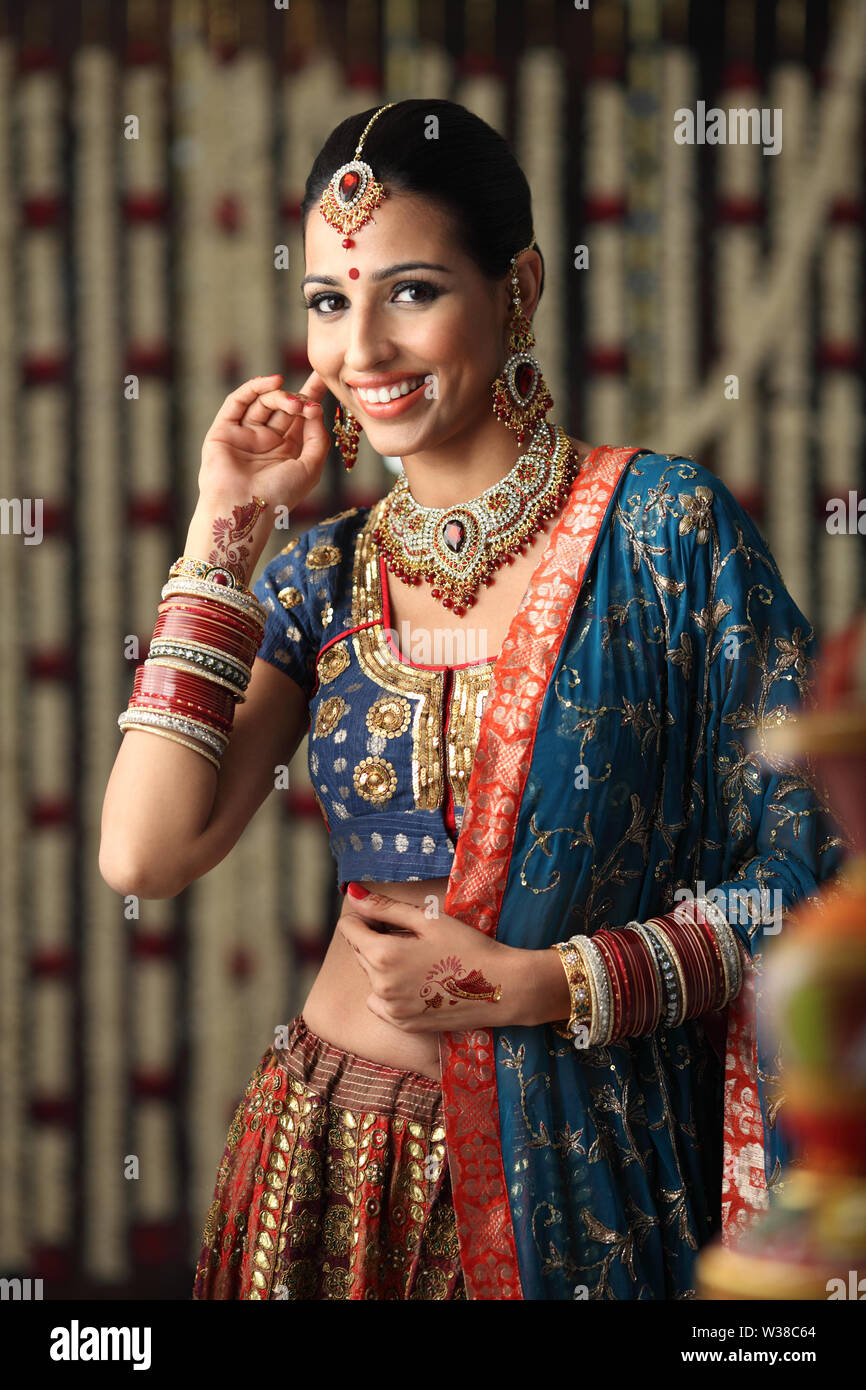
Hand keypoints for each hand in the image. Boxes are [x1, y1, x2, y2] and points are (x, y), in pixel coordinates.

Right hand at [199, 371, 331, 511]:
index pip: (300, 417)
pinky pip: (238, 402)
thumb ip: (318, 438)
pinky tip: (273, 383)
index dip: (312, 396)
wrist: (243, 509)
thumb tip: (316, 408)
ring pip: (263, 403)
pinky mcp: (224, 430)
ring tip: (294, 403)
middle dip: (299, 396)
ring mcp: (244, 434)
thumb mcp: (310, 468)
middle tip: (308, 402)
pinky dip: (254, 388)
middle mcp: (266, 440)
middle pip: (283, 406)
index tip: (323, 377)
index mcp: (288, 451)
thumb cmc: (279, 495)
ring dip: (281, 397)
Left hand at [338, 885, 530, 1032]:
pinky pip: (380, 1002)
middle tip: (413, 938)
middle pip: (360, 951)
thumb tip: (353, 895)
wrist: (501, 987)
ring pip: (371, 976)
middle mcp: (380, 985)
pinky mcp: (403, 1024)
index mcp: (383, 955)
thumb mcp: (428, 919)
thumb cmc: (467, 947)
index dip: (367, 917)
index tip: (391, 919)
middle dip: (377, 939)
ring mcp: (391, 1009)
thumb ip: (386, 907)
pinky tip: (418, 984)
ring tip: (420, 961)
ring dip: (384, 965)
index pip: (349, 928)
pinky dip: (390, 990)